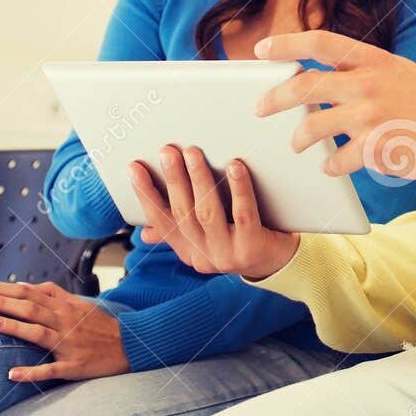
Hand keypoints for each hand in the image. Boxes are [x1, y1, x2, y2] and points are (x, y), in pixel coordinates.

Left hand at [0, 279, 129, 381]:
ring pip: (38, 332)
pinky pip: (52, 369)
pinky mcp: (74, 366)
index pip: (27, 292)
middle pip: (29, 308)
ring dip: (14, 327)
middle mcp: (64, 322)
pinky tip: (12, 375)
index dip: (0, 287)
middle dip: (0, 300)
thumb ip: (56, 295)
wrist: (130, 345)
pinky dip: (32, 372)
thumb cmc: (101, 326)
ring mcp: (69, 344)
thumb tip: (30, 286)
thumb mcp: (80, 304)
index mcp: (64, 307)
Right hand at [129, 146, 298, 279]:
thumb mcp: (209, 238)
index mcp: (188, 251)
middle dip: (173, 179)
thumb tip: (144, 230)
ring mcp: (227, 255)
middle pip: (183, 213)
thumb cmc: (243, 239)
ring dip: (199, 180)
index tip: (133, 167)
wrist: (281, 263)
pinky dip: (238, 189)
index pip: (160, 220)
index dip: (145, 194)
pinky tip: (234, 166)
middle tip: (167, 151)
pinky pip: (243, 214)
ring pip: (207, 212)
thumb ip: (180, 232)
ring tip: (192, 152)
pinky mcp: (252, 248)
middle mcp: (203, 256)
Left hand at [254, 30, 415, 182]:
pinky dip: (328, 165)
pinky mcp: (373, 147)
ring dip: (298, 138)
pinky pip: (335, 160)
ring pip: (312, 127)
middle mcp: (367, 84)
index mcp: (371, 59)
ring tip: (296, 143)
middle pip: (305, 86)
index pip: (320, 42)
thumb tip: (310, 75)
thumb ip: (357, 68)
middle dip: (274, 97)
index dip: (286, 44)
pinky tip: (328, 166)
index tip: (261, 50)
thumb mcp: (392, 69)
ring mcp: (369, 116)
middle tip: (259, 107)